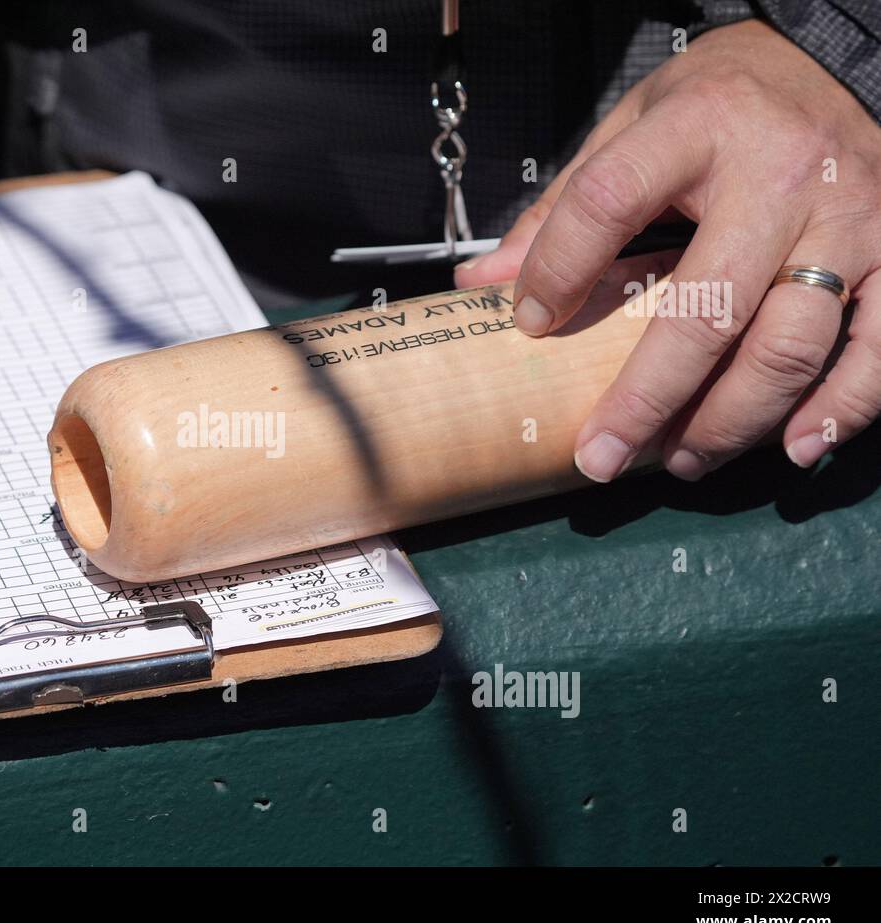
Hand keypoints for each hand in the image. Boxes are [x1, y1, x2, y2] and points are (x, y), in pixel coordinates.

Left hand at [457, 20, 880, 481]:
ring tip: (681, 460)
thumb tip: (482, 284)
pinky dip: (842, 408)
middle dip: (648, 399)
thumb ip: (565, 205)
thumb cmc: (724, 100)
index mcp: (697, 129)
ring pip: (790, 343)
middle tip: (601, 456)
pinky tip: (795, 448)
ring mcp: (850, 220)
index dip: (560, 269)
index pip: (609, 202)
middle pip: (708, 310)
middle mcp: (780, 177)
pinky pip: (878, 347)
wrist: (841, 61)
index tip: (528, 326)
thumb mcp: (635, 123)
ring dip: (731, 421)